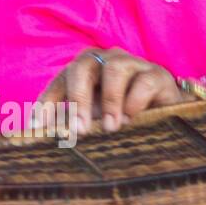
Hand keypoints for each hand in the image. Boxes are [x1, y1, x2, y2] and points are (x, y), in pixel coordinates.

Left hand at [34, 47, 187, 134]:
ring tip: (111, 128)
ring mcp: (132, 64)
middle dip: (77, 98)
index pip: (59, 82)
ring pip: (114, 69)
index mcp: (84, 72)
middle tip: (79, 130)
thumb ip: (74, 125)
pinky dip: (135, 101)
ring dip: (109, 100)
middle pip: (82, 66)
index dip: (47, 102)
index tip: (38, 127)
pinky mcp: (157, 75)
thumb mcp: (94, 121)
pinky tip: (132, 119)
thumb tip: (47, 143)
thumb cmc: (121, 116)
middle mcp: (104, 61)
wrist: (166, 113)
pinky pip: (143, 81)